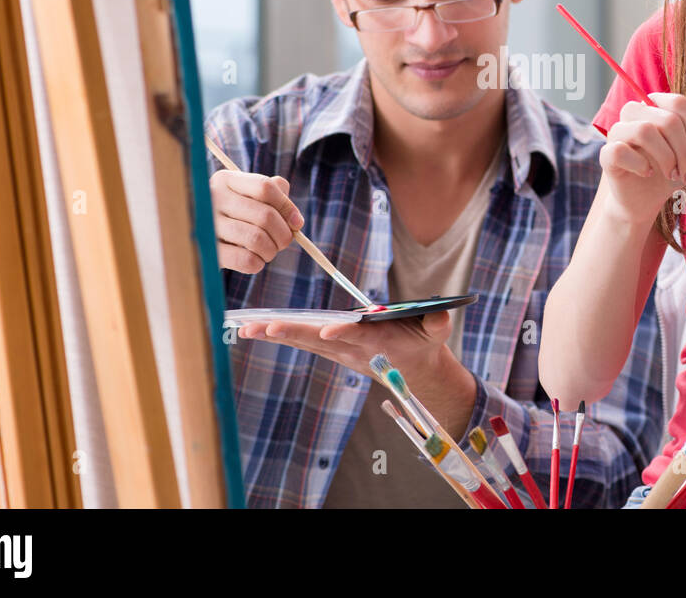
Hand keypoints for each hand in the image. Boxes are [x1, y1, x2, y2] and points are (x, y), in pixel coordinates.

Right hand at [210, 169, 304, 273]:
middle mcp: (213, 198)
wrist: (192, 234)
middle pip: (265, 215)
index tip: (297, 223)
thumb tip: (295, 219)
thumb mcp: (248, 195)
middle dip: (283, 234)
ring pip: (256, 239)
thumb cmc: (232, 213)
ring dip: (272, 249)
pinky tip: (256, 260)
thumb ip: (274, 193)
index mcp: (226, 180)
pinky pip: (244, 260)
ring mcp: (207, 225)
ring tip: (270, 251)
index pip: (265, 187)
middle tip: (284, 242)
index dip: (287, 207)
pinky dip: (258, 263)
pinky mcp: (207, 251)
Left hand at [238, 310, 477, 436]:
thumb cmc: (423, 344)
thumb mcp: (436, 334)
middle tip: (263, 328)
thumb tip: (440, 314)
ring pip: (304, 342)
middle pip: (319, 340)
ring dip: (275, 335)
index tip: (326, 331)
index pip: (357, 336)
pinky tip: (254, 329)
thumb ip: (438, 324)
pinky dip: (278, 335)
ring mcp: (339, 352)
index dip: (343, 333)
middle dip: (291, 333)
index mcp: (378, 342)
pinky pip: (302, 342)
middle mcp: (352, 349)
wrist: (413, 372)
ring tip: (245, 327)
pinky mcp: (331, 350)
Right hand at [600, 92, 685, 224]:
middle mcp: (634, 113)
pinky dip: (640, 165)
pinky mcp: (606, 154)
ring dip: (666, 157)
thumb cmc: (669, 170)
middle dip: (684, 150)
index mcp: (656, 106)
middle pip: (666, 119)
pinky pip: (620, 150)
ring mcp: (617, 132)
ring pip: (644, 130)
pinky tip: (648, 173)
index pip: (677, 103)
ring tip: (673, 175)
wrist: (646, 199)